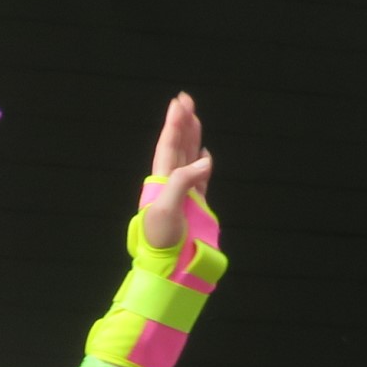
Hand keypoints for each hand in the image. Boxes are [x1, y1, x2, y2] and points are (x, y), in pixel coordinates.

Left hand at [140, 93, 212, 249]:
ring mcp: (184, 193)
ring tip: (194, 118)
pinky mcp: (196, 205)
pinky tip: (202, 153)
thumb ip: (183, 183)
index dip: (173, 125)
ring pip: (189, 158)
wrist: (169, 266)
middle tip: (185, 99)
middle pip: (177, 147)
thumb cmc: (162, 241)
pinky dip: (202, 162)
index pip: (168, 148)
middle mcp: (171, 185)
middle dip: (181, 123)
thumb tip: (205, 161)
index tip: (178, 104)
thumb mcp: (166, 210)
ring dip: (191, 137)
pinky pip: (200, 178)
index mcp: (161, 183)